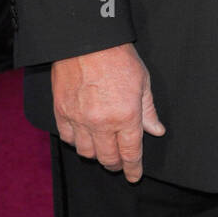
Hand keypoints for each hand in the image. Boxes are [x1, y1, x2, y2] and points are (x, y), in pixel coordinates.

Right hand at [52, 43, 164, 183]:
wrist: (88, 39)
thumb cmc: (118, 56)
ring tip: (102, 149)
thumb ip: (148, 110)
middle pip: (108, 158)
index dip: (133, 169)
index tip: (134, 176)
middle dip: (116, 164)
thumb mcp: (143, 81)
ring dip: (96, 154)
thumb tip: (156, 130)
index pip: (131, 153)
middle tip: (119, 164)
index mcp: (126, 116)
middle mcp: (102, 123)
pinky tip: (83, 136)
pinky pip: (67, 138)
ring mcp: (79, 119)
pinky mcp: (61, 111)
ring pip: (86, 152)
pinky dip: (76, 141)